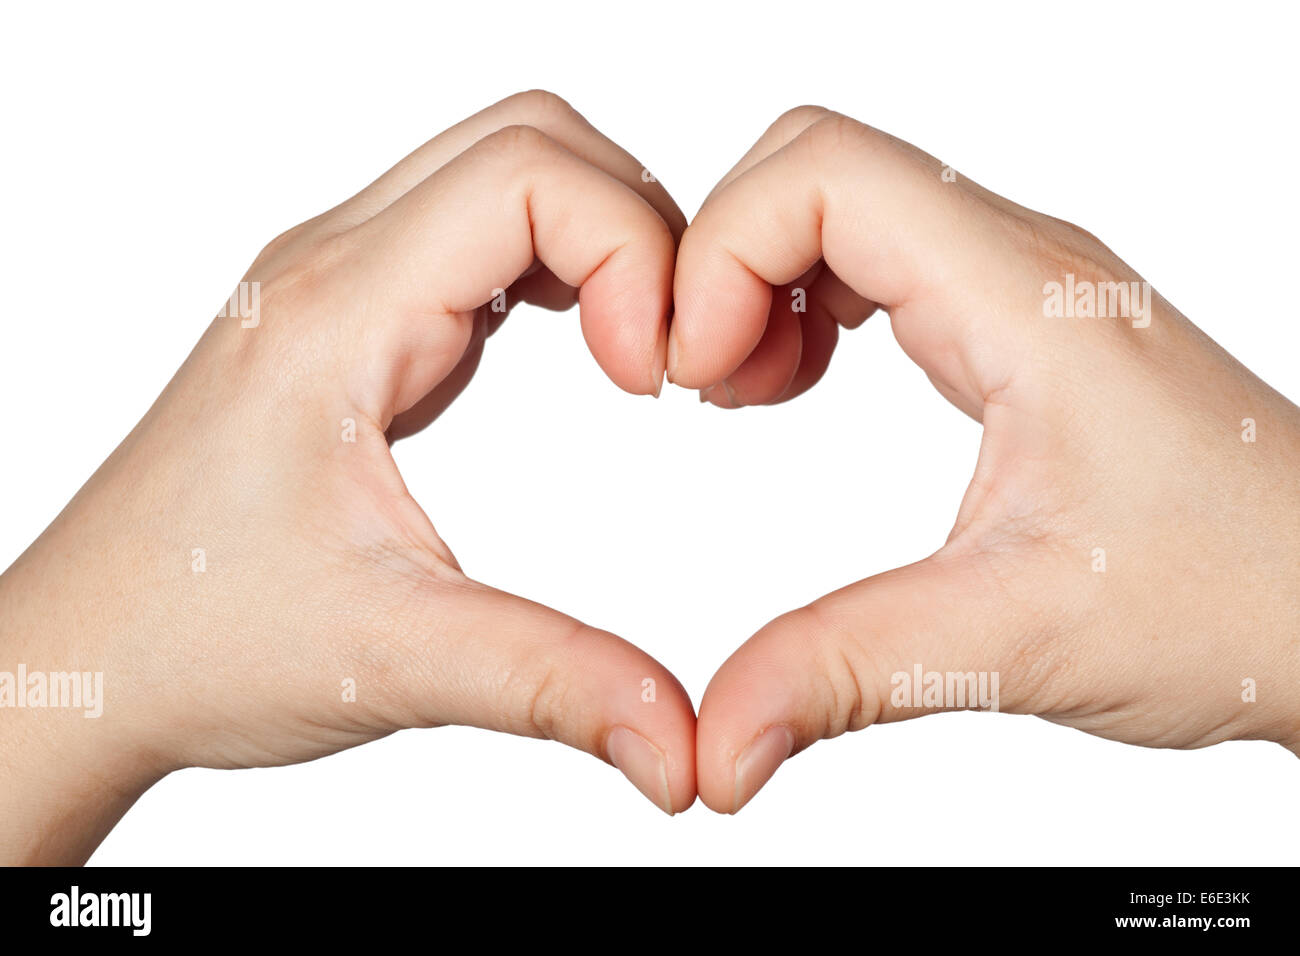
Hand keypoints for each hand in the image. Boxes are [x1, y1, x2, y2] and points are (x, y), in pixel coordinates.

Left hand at [0, 91, 696, 863]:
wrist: (89, 655)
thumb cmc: (193, 639)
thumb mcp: (392, 662)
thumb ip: (554, 685)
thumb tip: (680, 742)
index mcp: (337, 316)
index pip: (530, 176)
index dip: (636, 253)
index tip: (660, 375)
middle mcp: (330, 267)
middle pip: (531, 142)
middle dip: (638, 229)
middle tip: (670, 356)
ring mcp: (337, 282)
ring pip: (506, 171)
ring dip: (601, 240)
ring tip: (639, 354)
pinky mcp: (353, 316)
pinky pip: (477, 231)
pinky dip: (559, 265)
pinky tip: (584, 347)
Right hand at [671, 107, 1299, 811]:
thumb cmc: (1242, 596)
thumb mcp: (1017, 636)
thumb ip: (843, 674)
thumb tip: (714, 741)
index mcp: (1024, 302)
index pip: (822, 175)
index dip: (719, 255)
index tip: (689, 375)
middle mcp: (1022, 265)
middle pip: (815, 166)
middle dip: (723, 260)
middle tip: (703, 383)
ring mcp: (1019, 288)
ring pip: (843, 206)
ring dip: (761, 283)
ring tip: (743, 394)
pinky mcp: (1015, 327)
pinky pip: (879, 261)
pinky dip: (806, 307)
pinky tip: (801, 387)